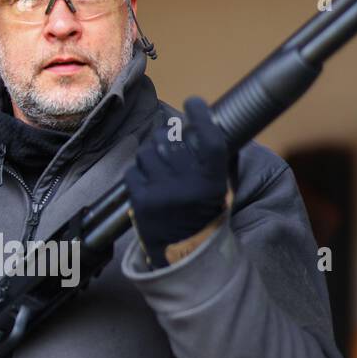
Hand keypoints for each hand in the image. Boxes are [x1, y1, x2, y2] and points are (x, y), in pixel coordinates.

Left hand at [124, 97, 232, 266]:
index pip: (208, 138)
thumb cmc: (205, 216)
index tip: (194, 102)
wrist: (185, 254)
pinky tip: (149, 182)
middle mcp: (188, 185)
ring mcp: (161, 193)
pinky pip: (133, 170)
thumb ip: (220, 159)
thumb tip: (210, 123)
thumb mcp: (223, 188)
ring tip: (161, 167)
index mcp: (213, 181)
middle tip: (173, 145)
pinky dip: (139, 172)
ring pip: (148, 151)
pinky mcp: (140, 201)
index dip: (200, 114)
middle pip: (171, 140)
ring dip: (153, 154)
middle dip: (169, 137)